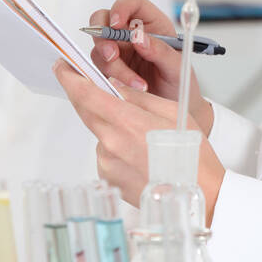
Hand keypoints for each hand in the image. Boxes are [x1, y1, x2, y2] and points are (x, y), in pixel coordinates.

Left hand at [53, 59, 225, 219]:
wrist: (198, 195)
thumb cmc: (192, 155)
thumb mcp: (172, 113)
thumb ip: (139, 98)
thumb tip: (116, 87)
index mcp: (127, 121)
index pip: (85, 94)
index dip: (69, 77)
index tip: (63, 65)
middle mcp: (111, 143)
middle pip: (86, 111)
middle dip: (85, 95)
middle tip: (92, 86)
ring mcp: (107, 163)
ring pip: (100, 133)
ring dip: (111, 126)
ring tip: (143, 138)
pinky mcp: (108, 178)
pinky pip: (106, 154)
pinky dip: (117, 149)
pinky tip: (141, 156)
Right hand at [86, 0, 212, 135]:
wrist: (175, 107)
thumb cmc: (179, 82)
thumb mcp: (177, 67)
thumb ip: (160, 51)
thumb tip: (139, 38)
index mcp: (151, 22)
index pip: (130, 1)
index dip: (120, 7)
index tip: (117, 24)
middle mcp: (130, 33)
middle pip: (103, 19)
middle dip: (103, 36)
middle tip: (112, 55)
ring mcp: (117, 50)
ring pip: (98, 47)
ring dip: (111, 65)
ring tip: (135, 83)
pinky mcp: (108, 69)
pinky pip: (97, 68)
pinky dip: (109, 78)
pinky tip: (126, 88)